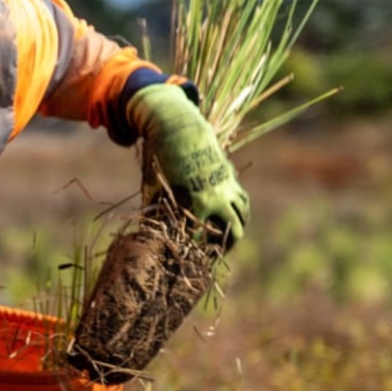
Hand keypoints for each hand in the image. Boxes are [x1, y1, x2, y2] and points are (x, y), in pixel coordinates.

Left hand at [128, 83, 249, 247]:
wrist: (180, 131)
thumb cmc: (161, 162)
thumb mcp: (154, 189)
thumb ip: (156, 212)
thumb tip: (148, 235)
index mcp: (198, 203)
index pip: (202, 237)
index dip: (197, 250)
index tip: (192, 259)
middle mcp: (218, 197)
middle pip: (235, 230)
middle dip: (228, 246)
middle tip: (217, 256)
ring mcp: (227, 186)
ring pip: (243, 214)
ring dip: (238, 228)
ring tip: (230, 240)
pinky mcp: (230, 177)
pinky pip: (242, 199)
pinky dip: (241, 211)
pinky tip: (235, 219)